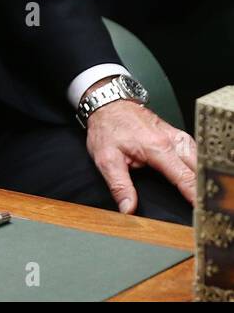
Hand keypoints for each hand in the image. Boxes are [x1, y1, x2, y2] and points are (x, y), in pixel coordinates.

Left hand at [84, 83, 196, 213]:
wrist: (108, 103)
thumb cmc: (107, 129)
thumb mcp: (106, 159)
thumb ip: (119, 185)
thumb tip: (127, 208)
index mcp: (157, 148)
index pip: (184, 177)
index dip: (195, 194)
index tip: (202, 209)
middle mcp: (172, 140)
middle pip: (199, 167)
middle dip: (204, 186)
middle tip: (205, 205)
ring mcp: (177, 136)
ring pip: (201, 158)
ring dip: (205, 174)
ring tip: (206, 194)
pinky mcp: (177, 134)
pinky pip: (196, 150)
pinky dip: (201, 164)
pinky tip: (202, 174)